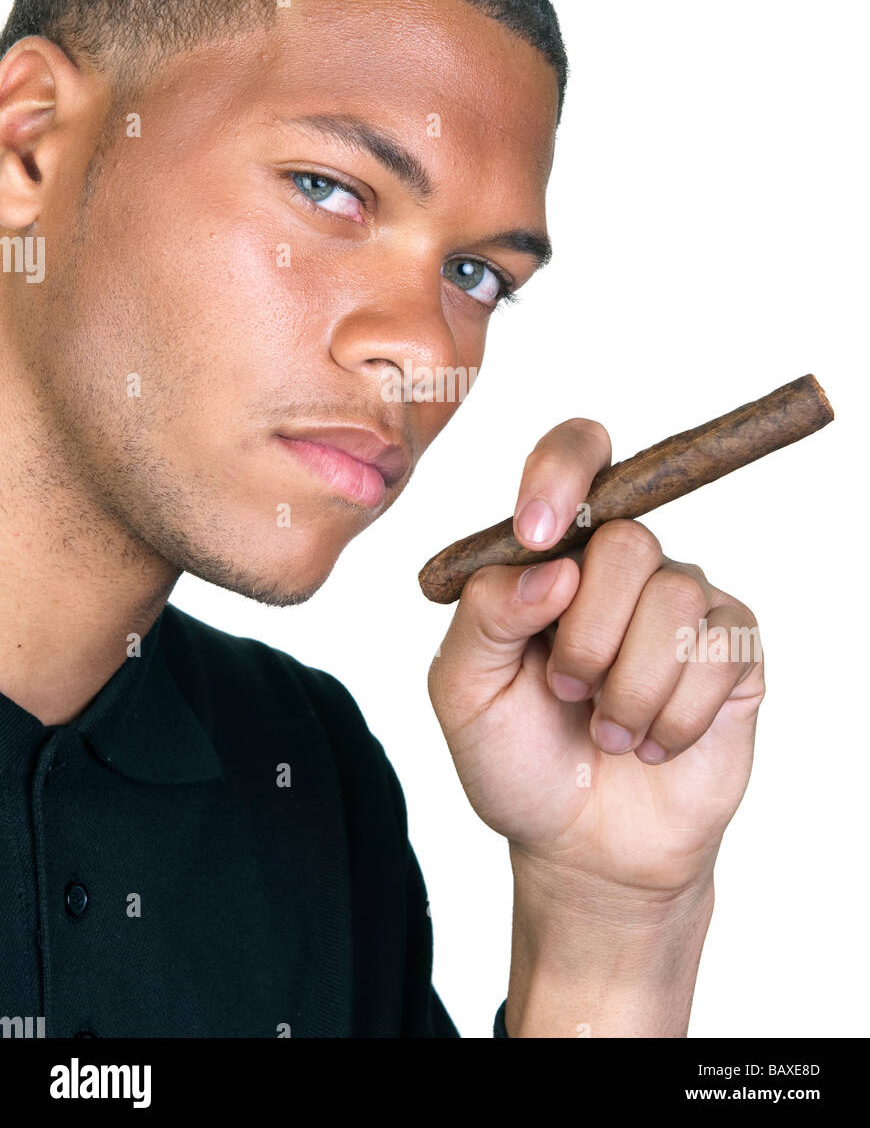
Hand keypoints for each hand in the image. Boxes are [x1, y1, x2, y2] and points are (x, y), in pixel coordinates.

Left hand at [427, 417, 764, 899]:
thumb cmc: (517, 759)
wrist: (581, 847)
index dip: (563, 471)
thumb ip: (484, 616)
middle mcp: (621, 567)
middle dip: (588, 634)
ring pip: (676, 596)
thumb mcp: (464, 691)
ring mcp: (683, 603)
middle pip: (628, 539)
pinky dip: (674, 716)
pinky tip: (655, 743)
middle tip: (565, 689)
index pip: (578, 454)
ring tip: (609, 730)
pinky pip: (720, 651)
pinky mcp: (733, 651)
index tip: (539, 532)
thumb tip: (551, 566)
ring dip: (630, 688)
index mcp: (553, 555)